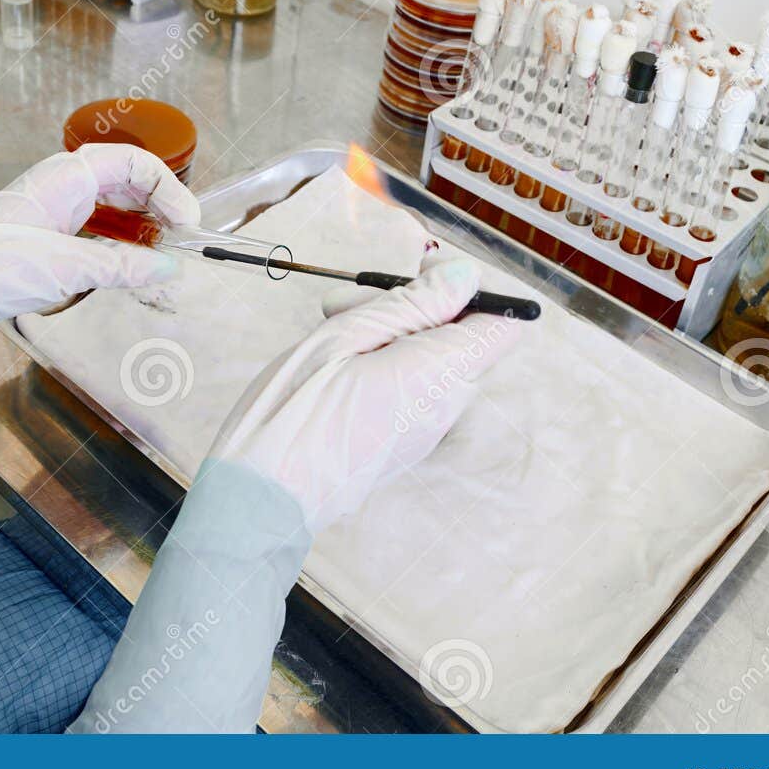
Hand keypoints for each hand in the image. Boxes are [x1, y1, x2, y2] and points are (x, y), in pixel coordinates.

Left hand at [0, 144, 200, 322]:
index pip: (132, 162)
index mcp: (63, 178)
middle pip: (122, 178)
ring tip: (160, 250)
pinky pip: (90, 225)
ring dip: (138, 221)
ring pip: (107, 202)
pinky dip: (115, 239)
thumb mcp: (66, 269)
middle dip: (157, 202)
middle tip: (181, 236)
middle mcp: (57, 185)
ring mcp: (47, 209)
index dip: (167, 187)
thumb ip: (122, 267)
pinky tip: (124, 262)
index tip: (187, 222)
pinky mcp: (40, 235)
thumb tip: (168, 269)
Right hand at [209, 256, 520, 532]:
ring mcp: (424, 429)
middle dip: (412, 305)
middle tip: (346, 302)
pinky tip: (331, 363)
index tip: (420, 272)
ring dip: (387, 331)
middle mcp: (445, 406)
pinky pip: (410, 387)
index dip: (471, 288)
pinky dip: (380, 363)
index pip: (506, 322)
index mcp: (441, 374)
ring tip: (329, 328)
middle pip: (460, 335)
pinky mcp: (400, 442)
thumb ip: (414, 304)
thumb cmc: (297, 411)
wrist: (262, 496)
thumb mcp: (347, 336)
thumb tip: (466, 278)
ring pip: (429, 358)